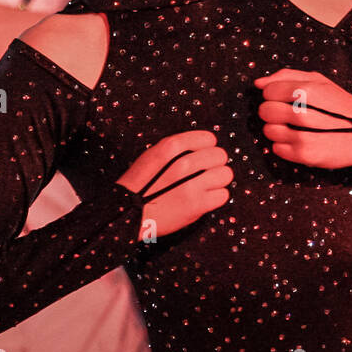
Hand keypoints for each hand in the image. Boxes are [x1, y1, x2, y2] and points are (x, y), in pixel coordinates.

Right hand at [117, 131, 232, 237]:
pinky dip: (217, 197)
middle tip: (206, 172)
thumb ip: (175, 148)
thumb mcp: (151, 156)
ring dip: (219, 180)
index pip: (208, 138)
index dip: (209, 147)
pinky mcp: (196, 206)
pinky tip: (205, 198)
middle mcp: (182, 164)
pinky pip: (223, 195)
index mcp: (169, 147)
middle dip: (216, 163)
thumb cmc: (138, 186)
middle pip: (220, 155)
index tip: (205, 153)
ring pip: (225, 174)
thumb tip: (204, 145)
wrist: (126, 213)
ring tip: (206, 185)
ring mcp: (190, 186)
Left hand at [252, 68, 351, 168]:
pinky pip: (277, 149)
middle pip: (266, 111)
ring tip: (291, 127)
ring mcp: (305, 138)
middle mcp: (305, 114)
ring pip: (268, 131)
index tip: (281, 97)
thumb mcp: (320, 81)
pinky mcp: (306, 156)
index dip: (271, 94)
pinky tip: (296, 140)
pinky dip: (282, 145)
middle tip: (283, 113)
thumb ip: (287, 76)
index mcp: (308, 91)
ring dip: (275, 128)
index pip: (269, 91)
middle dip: (270, 111)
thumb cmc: (340, 105)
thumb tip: (259, 83)